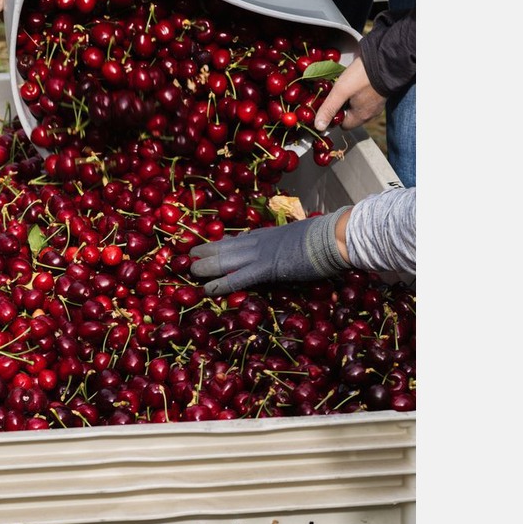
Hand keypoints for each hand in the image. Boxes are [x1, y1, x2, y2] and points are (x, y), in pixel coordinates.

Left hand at [189, 209, 351, 295]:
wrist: (335, 236)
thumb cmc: (324, 238)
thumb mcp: (299, 239)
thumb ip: (287, 245)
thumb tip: (288, 250)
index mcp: (266, 234)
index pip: (236, 239)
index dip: (220, 245)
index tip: (206, 247)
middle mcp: (258, 240)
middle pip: (224, 246)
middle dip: (205, 252)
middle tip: (187, 257)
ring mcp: (260, 253)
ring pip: (224, 260)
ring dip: (205, 267)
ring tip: (189, 271)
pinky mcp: (266, 268)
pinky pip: (237, 277)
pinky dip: (220, 283)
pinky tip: (207, 289)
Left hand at [312, 56, 386, 131]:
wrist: (385, 59)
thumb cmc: (362, 76)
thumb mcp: (340, 92)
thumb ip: (329, 109)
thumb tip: (318, 127)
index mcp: (361, 116)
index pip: (343, 125)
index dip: (333, 118)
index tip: (327, 106)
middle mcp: (371, 113)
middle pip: (350, 116)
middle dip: (340, 107)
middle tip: (334, 94)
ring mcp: (377, 102)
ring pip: (357, 105)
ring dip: (348, 98)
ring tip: (343, 87)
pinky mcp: (380, 92)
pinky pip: (365, 97)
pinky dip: (357, 92)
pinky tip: (353, 82)